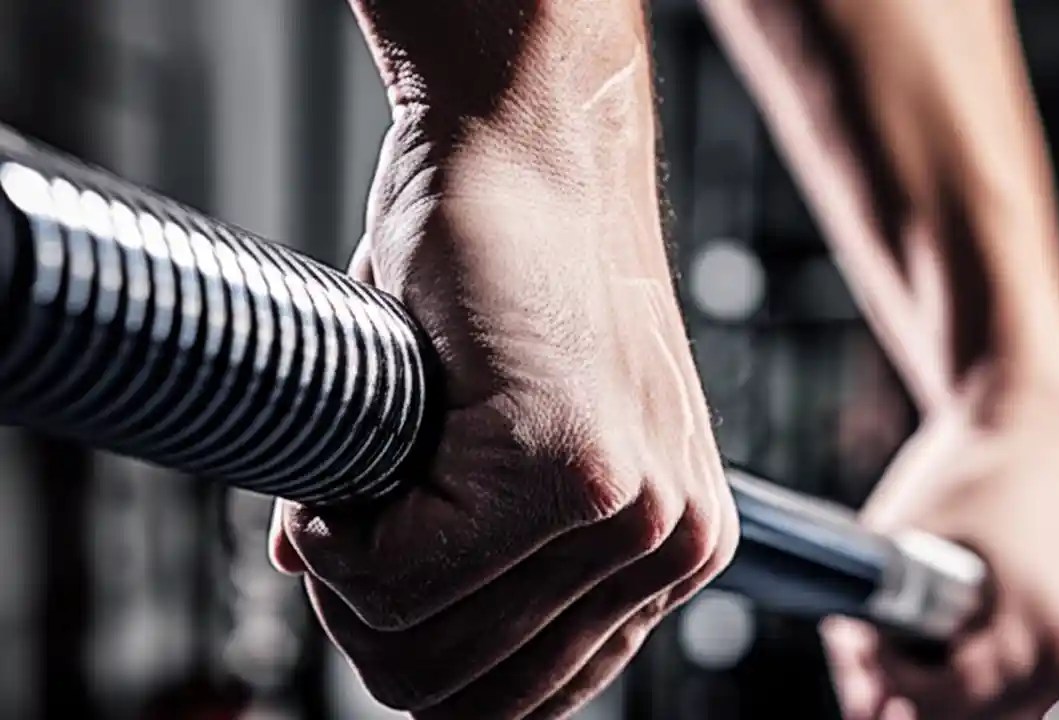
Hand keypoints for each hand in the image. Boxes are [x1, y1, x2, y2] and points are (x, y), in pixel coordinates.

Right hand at [268, 3, 736, 717]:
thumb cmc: (512, 286)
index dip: (420, 655)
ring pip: (426, 649)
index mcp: (666, 555)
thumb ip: (452, 551)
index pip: (525, 700)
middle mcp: (670, 548)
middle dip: (370, 630)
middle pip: (465, 697)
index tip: (371, 579)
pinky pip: (401, 577)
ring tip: (347, 499)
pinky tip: (345, 475)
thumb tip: (342, 600)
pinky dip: (338, 541)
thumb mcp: (500, 444)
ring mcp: (631, 514)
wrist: (530, 155)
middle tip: (342, 537)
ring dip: (351, 588)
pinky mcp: (566, 466)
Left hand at [822, 373, 1058, 719]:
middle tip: (875, 648)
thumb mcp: (898, 547)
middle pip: (980, 719)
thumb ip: (873, 635)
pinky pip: (1026, 691)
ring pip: (1003, 713)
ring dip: (950, 694)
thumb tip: (862, 702)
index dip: (893, 677)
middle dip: (917, 693)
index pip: (954, 702)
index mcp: (1049, 634)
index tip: (866, 644)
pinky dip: (981, 680)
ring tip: (907, 641)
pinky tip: (943, 645)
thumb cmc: (970, 469)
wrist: (1029, 417)